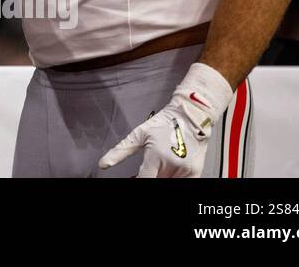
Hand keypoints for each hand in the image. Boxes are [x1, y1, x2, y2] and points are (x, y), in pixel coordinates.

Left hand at [99, 62, 232, 176]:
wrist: (191, 116)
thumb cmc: (166, 123)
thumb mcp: (139, 134)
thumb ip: (120, 151)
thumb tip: (103, 164)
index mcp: (157, 156)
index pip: (144, 180)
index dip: (137, 180)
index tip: (133, 177)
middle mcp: (172, 165)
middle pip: (156, 181)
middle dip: (149, 176)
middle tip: (146, 168)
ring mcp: (185, 170)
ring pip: (168, 182)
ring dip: (160, 176)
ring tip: (157, 166)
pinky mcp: (195, 172)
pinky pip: (182, 182)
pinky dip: (172, 177)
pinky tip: (168, 170)